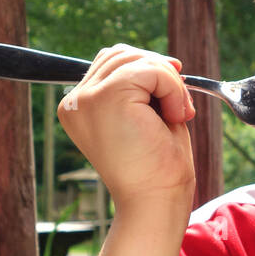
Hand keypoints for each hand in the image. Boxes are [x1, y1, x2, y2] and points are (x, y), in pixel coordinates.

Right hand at [57, 44, 196, 209]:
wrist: (156, 202)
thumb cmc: (158, 167)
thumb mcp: (149, 116)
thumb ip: (147, 86)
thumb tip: (170, 60)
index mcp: (78, 107)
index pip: (112, 62)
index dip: (148, 69)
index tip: (171, 98)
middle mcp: (74, 101)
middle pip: (121, 54)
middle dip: (160, 73)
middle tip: (180, 108)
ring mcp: (86, 99)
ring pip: (137, 59)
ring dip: (169, 82)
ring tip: (176, 115)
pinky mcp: (106, 98)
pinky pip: (150, 70)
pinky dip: (173, 88)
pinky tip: (176, 116)